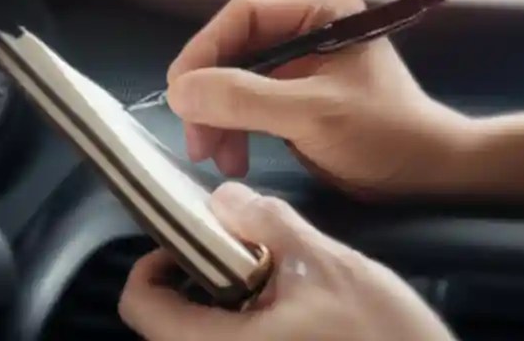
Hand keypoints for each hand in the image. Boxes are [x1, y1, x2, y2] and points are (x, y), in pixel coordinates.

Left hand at [119, 183, 452, 340]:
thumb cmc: (384, 337)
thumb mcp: (326, 265)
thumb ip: (267, 224)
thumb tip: (224, 198)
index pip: (140, 306)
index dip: (154, 264)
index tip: (190, 240)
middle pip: (166, 323)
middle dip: (194, 280)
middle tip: (234, 251)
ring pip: (200, 337)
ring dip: (220, 303)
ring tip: (267, 278)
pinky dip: (244, 324)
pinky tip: (286, 307)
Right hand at [166, 0, 472, 197]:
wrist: (430, 175)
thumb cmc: (384, 133)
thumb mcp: (312, 113)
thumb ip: (244, 98)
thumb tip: (179, 92)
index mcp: (317, 9)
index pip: (241, 15)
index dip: (204, 51)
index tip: (180, 93)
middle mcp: (305, 27)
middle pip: (233, 48)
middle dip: (209, 93)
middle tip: (195, 137)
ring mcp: (300, 63)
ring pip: (234, 79)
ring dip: (217, 117)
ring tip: (214, 156)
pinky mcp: (296, 95)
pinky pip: (247, 103)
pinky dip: (233, 129)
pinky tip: (234, 157)